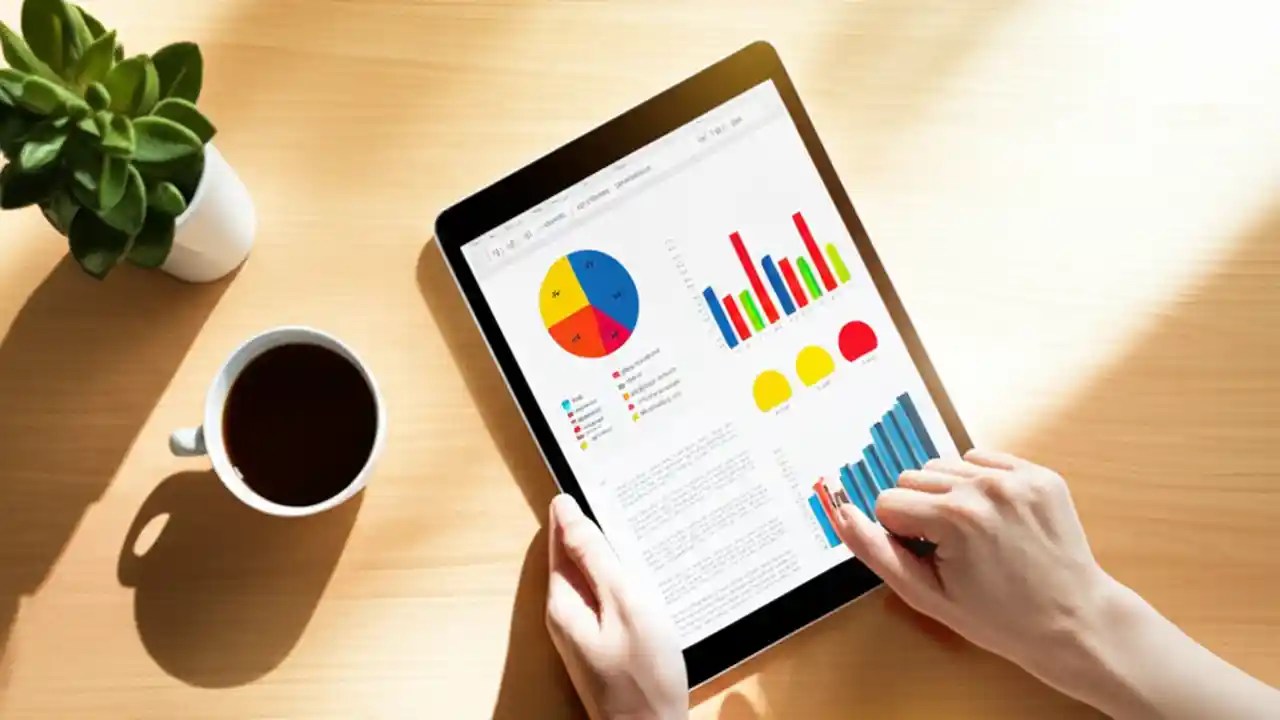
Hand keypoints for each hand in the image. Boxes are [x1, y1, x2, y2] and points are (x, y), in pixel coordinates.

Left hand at [545, 494, 687, 719]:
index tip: (600, 480)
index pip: (561, 535)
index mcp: (564, 599)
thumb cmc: (643, 674)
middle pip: (574, 554)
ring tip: (637, 527)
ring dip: (611, 551)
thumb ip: (595, 556)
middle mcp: (565, 612)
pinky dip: (621, 578)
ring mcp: (582, 629)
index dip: (579, 507)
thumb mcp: (625, 603)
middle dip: (595, 526)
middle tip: (624, 498)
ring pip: (592, 574)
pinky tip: (644, 574)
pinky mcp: (601, 641)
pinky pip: (605, 595)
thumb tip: (565, 509)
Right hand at [833, 449, 1279, 719]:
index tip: (931, 560)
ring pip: (944, 466)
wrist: (1074, 621)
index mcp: (956, 517)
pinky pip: (983, 460)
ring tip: (974, 535)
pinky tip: (994, 520)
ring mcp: (1018, 478)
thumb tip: (840, 511)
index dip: (902, 537)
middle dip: (920, 512)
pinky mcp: (1039, 474)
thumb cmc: (1001, 617)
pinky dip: (978, 485)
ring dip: (947, 495)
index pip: (888, 503)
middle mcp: (987, 488)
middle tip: (952, 551)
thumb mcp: (927, 595)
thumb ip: (875, 550)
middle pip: (912, 478)